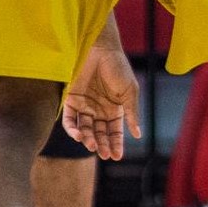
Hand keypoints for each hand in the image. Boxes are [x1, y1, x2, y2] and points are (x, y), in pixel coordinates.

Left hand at [62, 45, 141, 159]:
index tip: (117, 156)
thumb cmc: (118, 68)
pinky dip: (72, 128)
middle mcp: (99, 111)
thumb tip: (138, 134)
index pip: (115, 132)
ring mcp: (84, 106)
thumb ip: (131, 113)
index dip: (117, 144)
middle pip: (99, 133)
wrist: (100, 50)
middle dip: (102, 145)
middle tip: (105, 154)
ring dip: (88, 139)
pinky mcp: (71, 100)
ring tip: (92, 146)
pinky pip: (69, 118)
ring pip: (85, 129)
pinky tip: (77, 135)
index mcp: (114, 110)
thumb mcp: (129, 92)